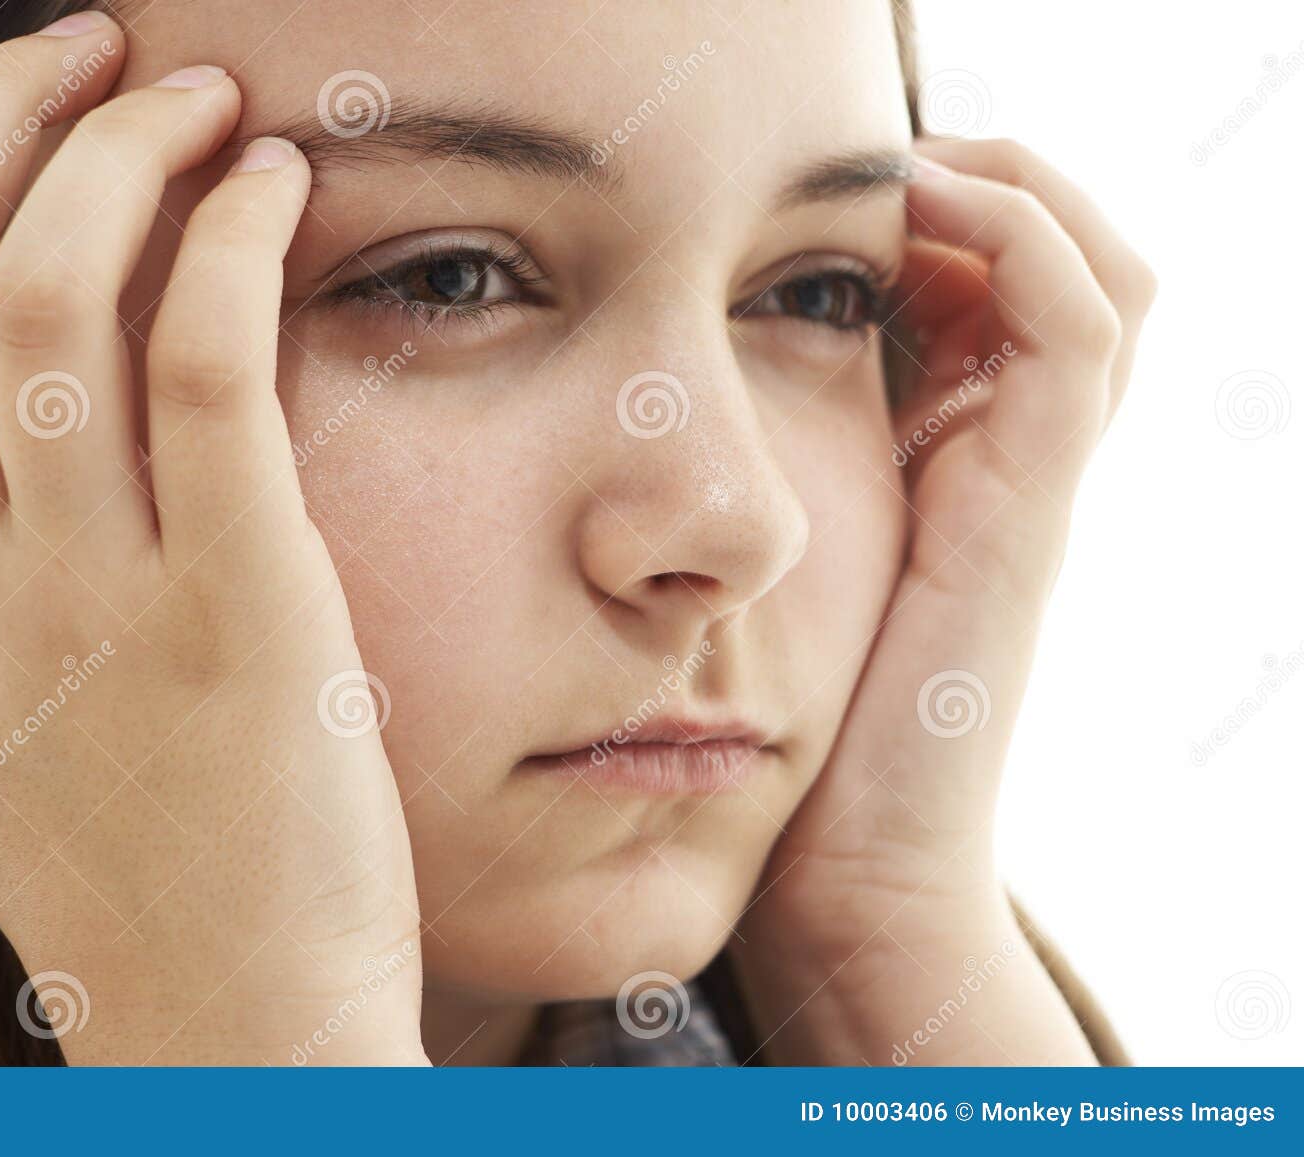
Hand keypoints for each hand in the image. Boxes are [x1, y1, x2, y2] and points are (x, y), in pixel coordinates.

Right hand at [0, 15, 423, 1064]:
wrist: (230, 1024)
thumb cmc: (132, 868)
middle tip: (94, 58)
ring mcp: (91, 598)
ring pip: (38, 296)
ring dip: (117, 151)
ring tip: (199, 98)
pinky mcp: (240, 611)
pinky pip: (204, 369)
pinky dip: (232, 242)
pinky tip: (277, 188)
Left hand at [731, 138, 1156, 1062]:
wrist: (846, 879)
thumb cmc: (781, 750)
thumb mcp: (760, 589)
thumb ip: (745, 506)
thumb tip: (651, 431)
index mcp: (945, 476)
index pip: (996, 300)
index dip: (935, 220)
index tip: (830, 196)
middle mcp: (1002, 467)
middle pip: (1060, 271)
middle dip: (979, 187)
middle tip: (877, 166)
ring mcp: (1027, 482)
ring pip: (1092, 276)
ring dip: (1008, 190)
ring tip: (904, 168)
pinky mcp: (1028, 504)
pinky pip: (1074, 326)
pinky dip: (1014, 236)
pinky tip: (911, 210)